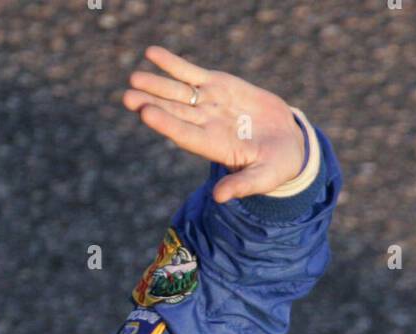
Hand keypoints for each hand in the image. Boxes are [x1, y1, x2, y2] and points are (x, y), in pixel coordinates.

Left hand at [122, 45, 307, 200]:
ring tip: (134, 77)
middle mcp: (206, 125)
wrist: (288, 144)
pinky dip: (172, 63)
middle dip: (151, 104)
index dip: (166, 123)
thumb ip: (242, 185)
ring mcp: (210, 104)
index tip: (146, 113)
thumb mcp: (264, 178)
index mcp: (214, 146)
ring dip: (155, 84)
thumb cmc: (276, 166)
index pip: (185, 135)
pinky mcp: (218, 85)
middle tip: (128, 97)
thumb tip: (219, 197)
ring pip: (178, 92)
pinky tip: (151, 53)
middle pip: (174, 113)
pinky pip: (190, 73)